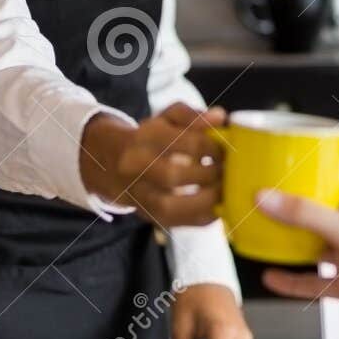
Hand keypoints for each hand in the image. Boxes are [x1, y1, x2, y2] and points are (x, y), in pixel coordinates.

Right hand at [79, 103, 223, 226]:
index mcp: (145, 136)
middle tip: (229, 172)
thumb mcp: (166, 118)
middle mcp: (135, 166)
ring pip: (168, 206)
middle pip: (173, 176)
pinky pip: (174, 222)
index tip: (227, 150)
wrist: (109, 162)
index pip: (186, 143)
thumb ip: (193, 115)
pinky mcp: (145, 214)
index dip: (214, 148)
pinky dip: (200, 218)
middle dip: (209, 176)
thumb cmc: (149, 138)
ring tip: (225, 190)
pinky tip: (217, 206)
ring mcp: (136, 193)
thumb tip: (220, 116)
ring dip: (204, 201)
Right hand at [257, 164, 338, 328]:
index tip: (280, 155)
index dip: (309, 161)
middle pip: (316, 207)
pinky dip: (292, 279)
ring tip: (259, 233)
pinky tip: (272, 277)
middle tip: (260, 195)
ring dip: (288, 241)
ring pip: (312, 244)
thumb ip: (305, 215)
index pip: (333, 169)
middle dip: (289, 203)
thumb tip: (267, 197)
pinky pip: (313, 280)